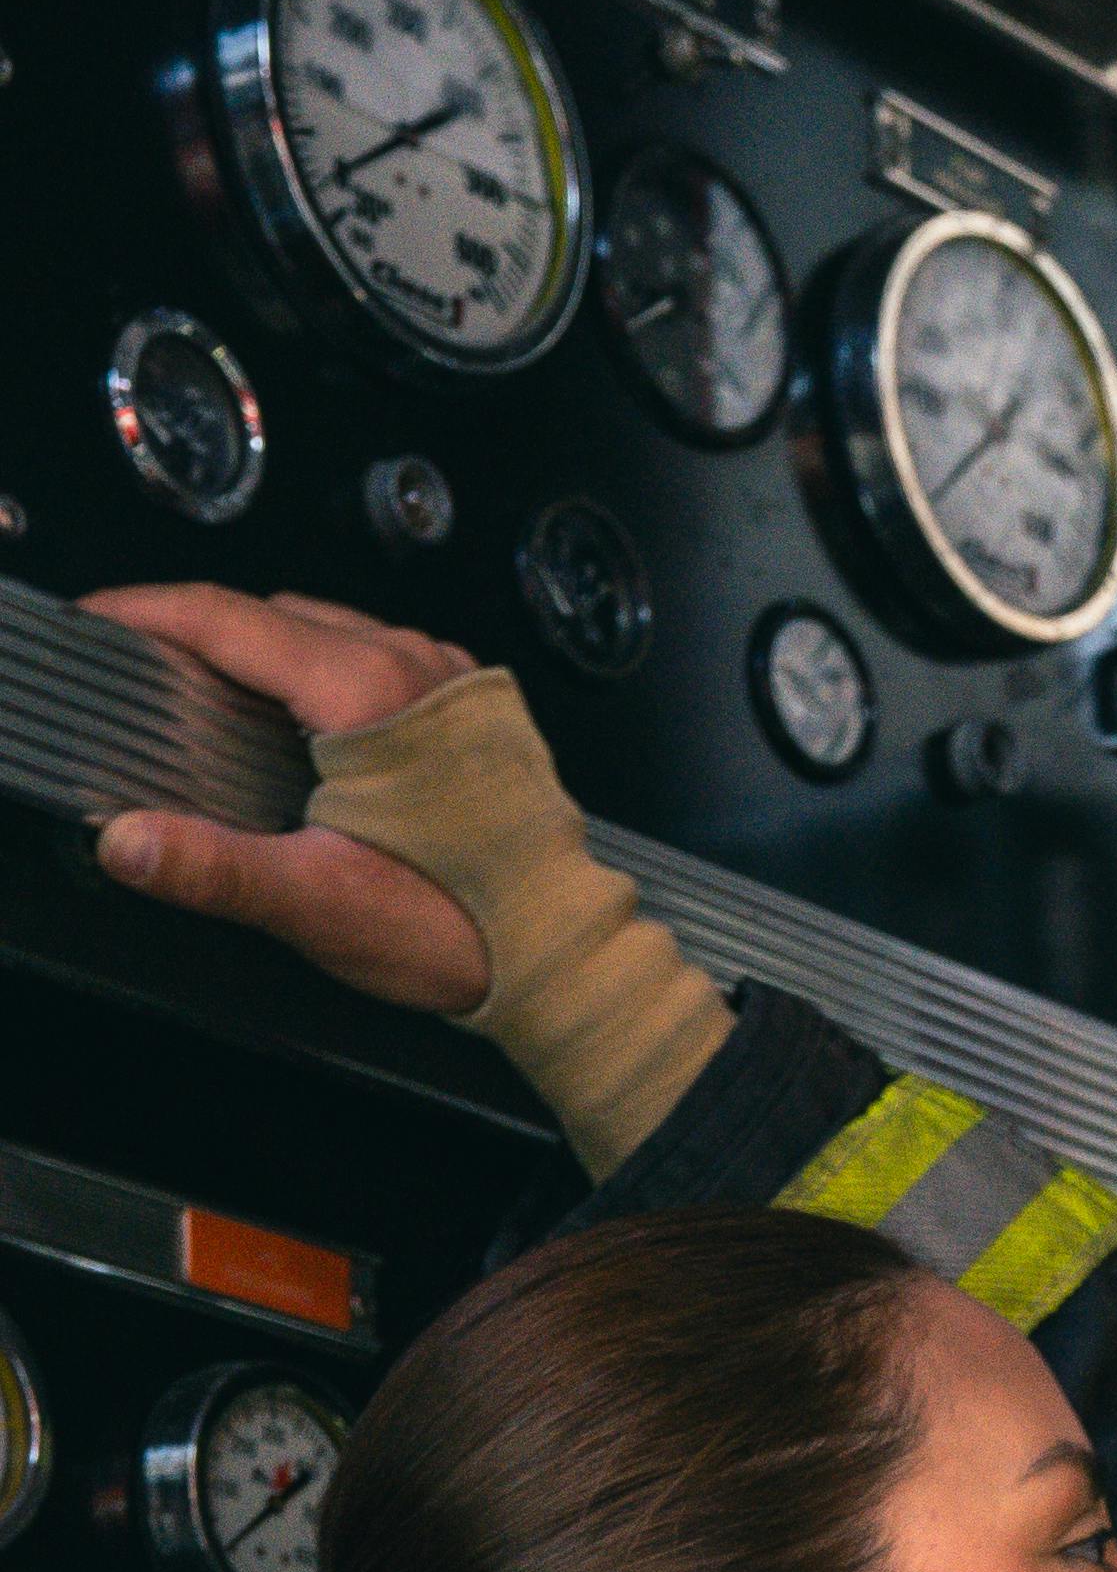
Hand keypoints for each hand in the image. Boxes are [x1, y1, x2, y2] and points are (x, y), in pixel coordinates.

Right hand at [83, 583, 489, 1009]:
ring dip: (261, 650)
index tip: (99, 622)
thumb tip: (129, 843)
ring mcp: (448, 678)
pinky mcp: (470, 707)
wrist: (563, 957)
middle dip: (198, 633)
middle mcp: (413, 663)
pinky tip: (296, 719)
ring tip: (205, 689)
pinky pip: (375, 656)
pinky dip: (319, 670)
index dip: (149, 614)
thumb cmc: (464, 930)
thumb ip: (215, 868)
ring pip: (326, 630)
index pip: (228, 618)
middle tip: (141, 668)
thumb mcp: (321, 903)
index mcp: (369, 689)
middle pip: (274, 615)